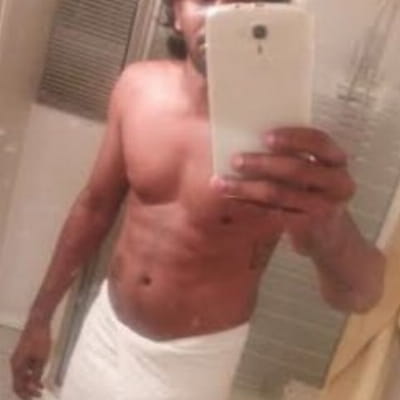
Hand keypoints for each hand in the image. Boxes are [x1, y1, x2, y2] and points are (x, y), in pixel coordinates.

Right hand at [10, 321, 50, 398]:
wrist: (38, 322)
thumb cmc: (40, 340)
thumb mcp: (41, 359)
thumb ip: (37, 373)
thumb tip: (34, 385)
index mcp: (17, 366)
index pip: (18, 386)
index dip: (27, 394)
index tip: (37, 396)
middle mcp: (15, 363)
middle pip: (19, 382)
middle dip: (28, 389)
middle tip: (39, 393)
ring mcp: (18, 357)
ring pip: (22, 375)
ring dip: (30, 381)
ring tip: (41, 385)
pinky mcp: (23, 352)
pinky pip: (25, 367)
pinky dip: (31, 373)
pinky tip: (40, 373)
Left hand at [211, 127, 355, 253]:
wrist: (326, 233)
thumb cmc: (310, 191)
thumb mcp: (311, 170)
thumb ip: (292, 154)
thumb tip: (248, 137)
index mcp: (336, 159)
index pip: (319, 141)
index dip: (292, 137)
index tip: (265, 137)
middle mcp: (337, 182)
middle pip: (297, 168)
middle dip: (262, 163)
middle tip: (235, 160)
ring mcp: (325, 207)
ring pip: (280, 194)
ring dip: (247, 187)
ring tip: (221, 183)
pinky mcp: (308, 226)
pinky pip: (274, 215)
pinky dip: (250, 206)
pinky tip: (232, 201)